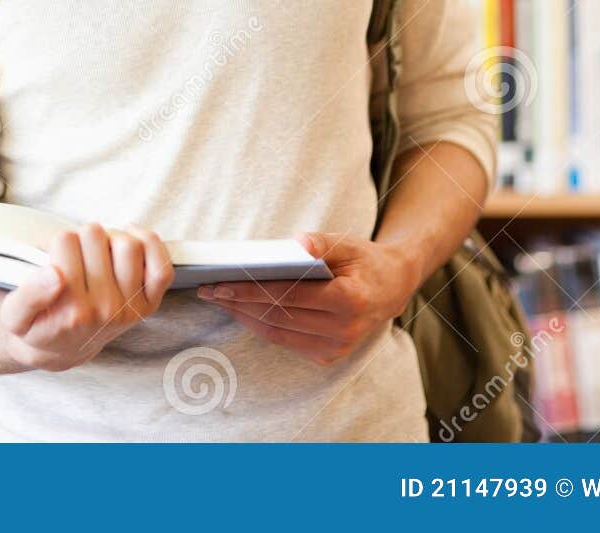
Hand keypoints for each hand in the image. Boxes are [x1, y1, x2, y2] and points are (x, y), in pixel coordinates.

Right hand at [0, 223, 173, 371]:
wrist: (61, 349)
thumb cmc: (37, 326)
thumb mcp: (14, 316)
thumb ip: (28, 296)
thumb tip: (55, 274)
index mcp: (71, 309)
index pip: (64, 240)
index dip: (57, 243)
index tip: (55, 259)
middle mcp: (104, 309)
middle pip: (94, 235)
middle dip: (81, 237)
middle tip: (76, 254)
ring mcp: (129, 307)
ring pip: (126, 243)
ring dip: (110, 238)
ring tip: (98, 251)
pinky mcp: (148, 305)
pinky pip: (162, 267)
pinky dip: (149, 245)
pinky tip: (128, 241)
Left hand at [196, 232, 420, 364]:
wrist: (392, 288)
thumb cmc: (364, 261)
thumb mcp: (348, 244)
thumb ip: (322, 243)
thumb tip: (298, 243)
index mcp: (350, 299)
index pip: (289, 297)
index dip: (250, 291)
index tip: (219, 284)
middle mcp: (345, 329)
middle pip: (278, 317)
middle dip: (238, 303)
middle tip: (207, 290)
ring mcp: (337, 347)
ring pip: (277, 333)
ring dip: (244, 316)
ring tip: (218, 299)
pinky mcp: (329, 356)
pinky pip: (286, 340)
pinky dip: (261, 325)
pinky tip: (242, 310)